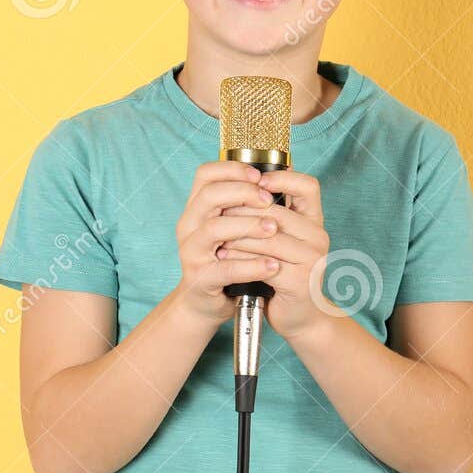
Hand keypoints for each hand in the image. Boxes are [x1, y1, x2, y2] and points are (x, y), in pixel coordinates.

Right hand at [170, 160, 284, 327]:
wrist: (205, 303)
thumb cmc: (225, 260)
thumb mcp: (232, 227)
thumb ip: (248, 203)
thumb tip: (284, 169)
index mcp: (196, 209)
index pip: (205, 175)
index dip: (232, 169)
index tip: (258, 175)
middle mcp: (188, 226)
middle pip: (209, 196)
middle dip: (243, 193)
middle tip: (269, 200)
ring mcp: (191, 252)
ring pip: (214, 228)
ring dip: (248, 226)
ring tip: (274, 230)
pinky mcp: (200, 278)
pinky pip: (226, 268)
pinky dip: (252, 265)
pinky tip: (273, 265)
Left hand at [216, 168, 333, 341]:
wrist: (298, 317)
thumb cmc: (284, 274)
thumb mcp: (281, 239)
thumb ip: (271, 215)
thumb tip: (244, 182)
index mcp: (314, 221)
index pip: (307, 186)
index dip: (280, 178)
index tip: (253, 182)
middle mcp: (318, 237)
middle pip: (276, 211)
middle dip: (241, 211)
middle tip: (217, 211)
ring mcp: (312, 260)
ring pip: (267, 237)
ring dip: (236, 235)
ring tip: (216, 236)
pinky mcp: (300, 282)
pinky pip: (264, 263)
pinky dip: (239, 258)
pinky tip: (224, 256)